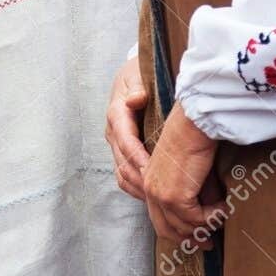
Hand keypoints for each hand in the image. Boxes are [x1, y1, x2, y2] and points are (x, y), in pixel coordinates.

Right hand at [105, 56, 149, 199]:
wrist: (132, 75)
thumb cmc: (139, 73)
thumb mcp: (138, 74)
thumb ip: (138, 86)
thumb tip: (136, 99)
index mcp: (117, 115)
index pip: (126, 141)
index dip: (139, 158)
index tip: (153, 172)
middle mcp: (113, 132)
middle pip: (124, 164)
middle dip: (142, 181)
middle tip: (162, 196)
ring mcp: (116, 144)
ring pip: (123, 174)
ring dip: (139, 189)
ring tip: (159, 203)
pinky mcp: (122, 152)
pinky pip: (125, 176)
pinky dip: (137, 188)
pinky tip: (153, 198)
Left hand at [142, 101, 219, 240]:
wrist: (193, 123)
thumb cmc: (193, 136)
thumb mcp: (189, 168)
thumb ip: (194, 191)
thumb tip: (209, 211)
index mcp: (148, 180)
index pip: (158, 216)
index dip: (177, 231)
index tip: (195, 237)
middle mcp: (149, 190)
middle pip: (166, 228)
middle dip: (188, 239)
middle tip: (207, 243)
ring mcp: (160, 195)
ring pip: (184, 226)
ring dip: (205, 225)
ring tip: (221, 218)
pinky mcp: (174, 197)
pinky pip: (196, 219)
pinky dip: (212, 217)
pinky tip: (224, 208)